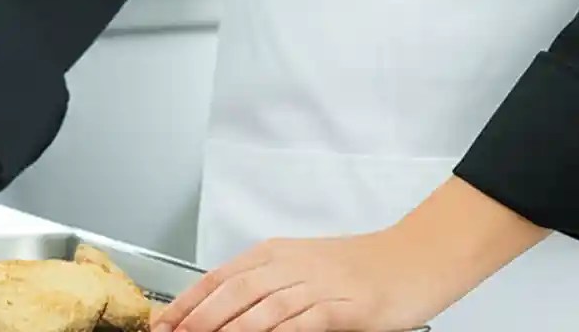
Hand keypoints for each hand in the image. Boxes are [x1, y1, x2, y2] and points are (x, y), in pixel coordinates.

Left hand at [153, 233, 436, 331]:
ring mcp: (318, 284)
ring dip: (229, 329)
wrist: (416, 257)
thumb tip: (223, 313)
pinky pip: (303, 322)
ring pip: (261, 308)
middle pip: (232, 292)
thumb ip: (267, 286)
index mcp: (275, 253)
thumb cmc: (360, 266)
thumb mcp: (304, 267)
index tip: (162, 324)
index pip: (217, 277)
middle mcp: (291, 264)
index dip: (186, 303)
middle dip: (197, 319)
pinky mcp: (345, 307)